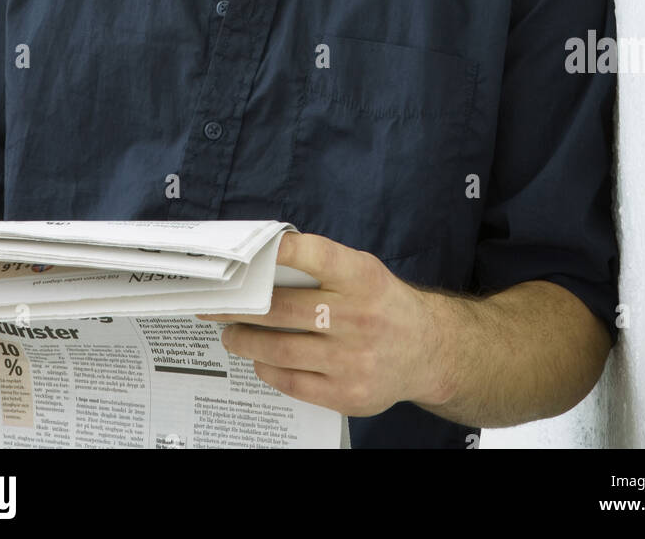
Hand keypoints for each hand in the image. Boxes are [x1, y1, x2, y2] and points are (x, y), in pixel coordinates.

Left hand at [195, 232, 440, 416]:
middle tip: (218, 306)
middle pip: (283, 308)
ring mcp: (354, 359)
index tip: (248, 252)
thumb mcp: (363, 272)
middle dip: (241, 307)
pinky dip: (268, 369)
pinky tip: (260, 361)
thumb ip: (321, 266)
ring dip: (246, 341)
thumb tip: (262, 264)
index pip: (315, 255)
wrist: (427, 350)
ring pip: (280, 349)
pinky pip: (293, 382)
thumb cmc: (381, 303)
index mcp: (362, 277)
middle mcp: (359, 317)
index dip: (280, 250)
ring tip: (231, 335)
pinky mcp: (348, 394)